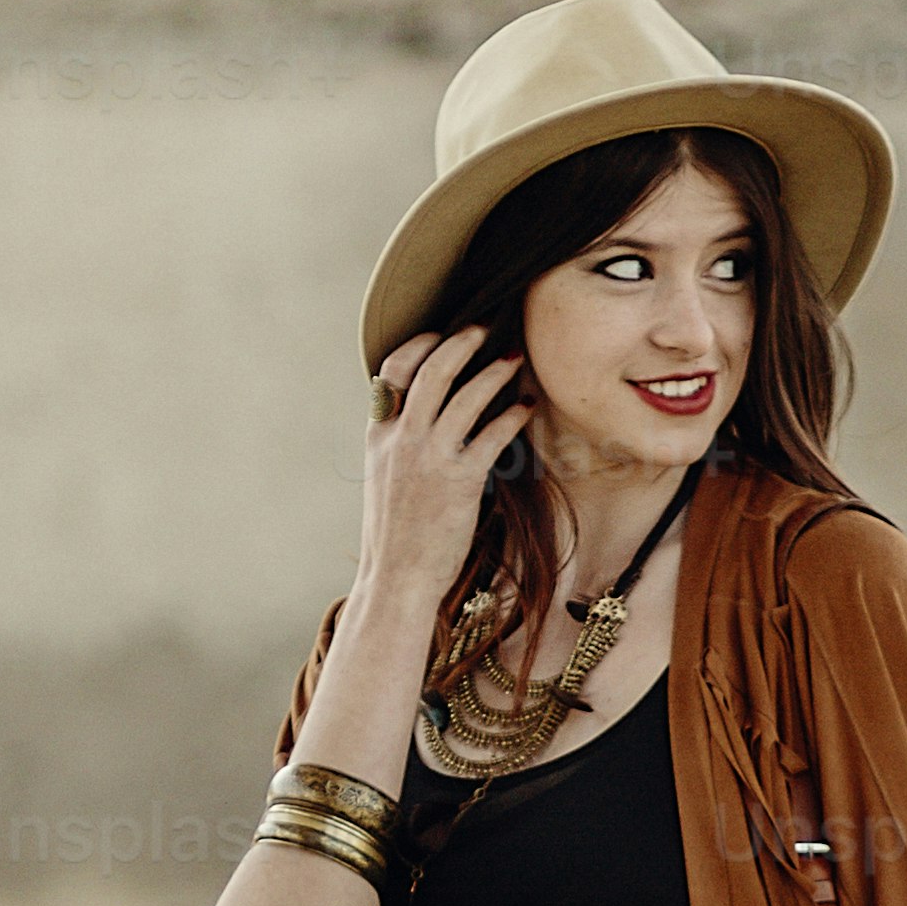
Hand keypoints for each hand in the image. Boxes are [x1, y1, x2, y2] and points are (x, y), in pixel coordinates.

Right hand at [362, 325, 531, 606]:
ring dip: (496, 371)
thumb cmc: (396, 536)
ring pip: (467, 394)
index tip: (443, 332)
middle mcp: (402, 439)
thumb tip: (422, 419)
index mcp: (379, 435)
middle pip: (433, 369)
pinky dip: (513, 414)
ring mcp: (430, 458)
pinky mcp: (460, 481)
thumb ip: (398, 444)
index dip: (421, 344)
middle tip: (488, 327)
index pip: (393, 369)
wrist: (396, 579)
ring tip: (516, 358)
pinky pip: (493, 434)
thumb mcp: (383, 479)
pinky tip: (527, 406)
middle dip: (464, 340)